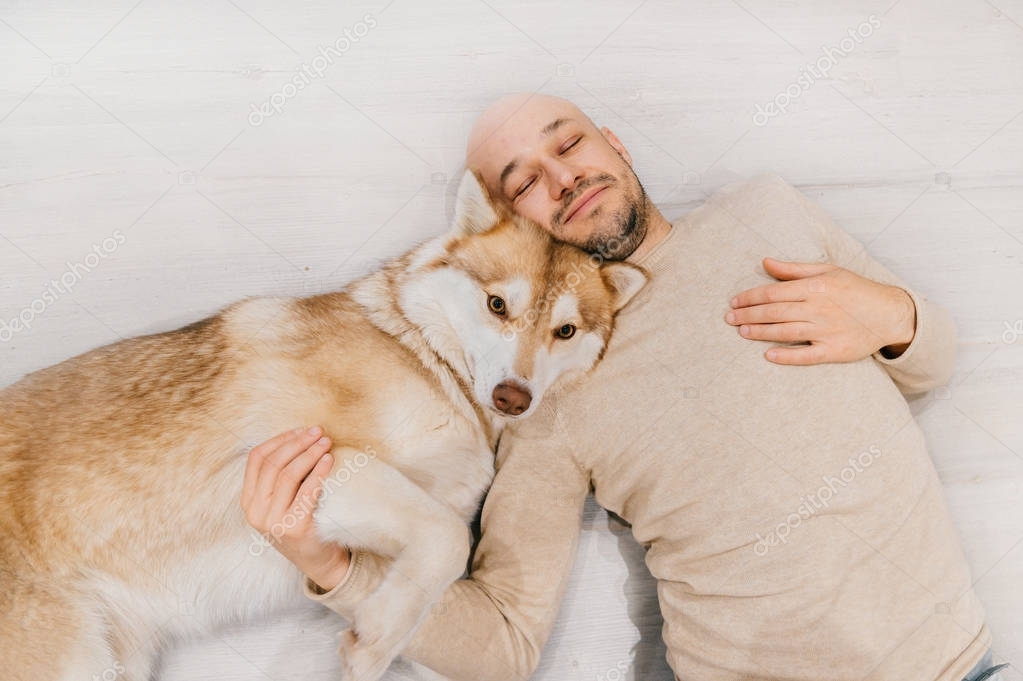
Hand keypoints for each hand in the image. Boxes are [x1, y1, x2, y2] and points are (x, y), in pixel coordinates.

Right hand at [242, 426, 350, 590]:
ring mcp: (273, 522)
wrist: (320, 562)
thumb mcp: (281, 502)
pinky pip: (307, 491)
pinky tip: (329, 460)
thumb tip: (300, 436)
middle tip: (318, 432)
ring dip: (309, 453)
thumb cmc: (303, 524)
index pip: (256, 459)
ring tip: (326, 443)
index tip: (300, 430)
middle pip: (273, 464)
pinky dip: (319, 471)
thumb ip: (280, 477)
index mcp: (249, 502)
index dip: (279, 440)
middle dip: (297, 443)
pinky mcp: (295, 528)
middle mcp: (256, 512)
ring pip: (288, 475)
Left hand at [726, 257, 916, 364]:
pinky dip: (787, 355)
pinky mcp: (835, 351)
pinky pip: (806, 355)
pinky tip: (768, 355)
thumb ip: (794, 269)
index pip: (775, 292)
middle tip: (729, 318)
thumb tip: (765, 262)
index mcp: (816, 287)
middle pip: (776, 312)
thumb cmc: (856, 290)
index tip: (734, 301)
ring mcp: (826, 331)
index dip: (751, 297)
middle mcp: (819, 308)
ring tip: (741, 332)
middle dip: (749, 315)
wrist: (890, 313)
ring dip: (761, 332)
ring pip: (786, 332)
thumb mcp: (828, 271)